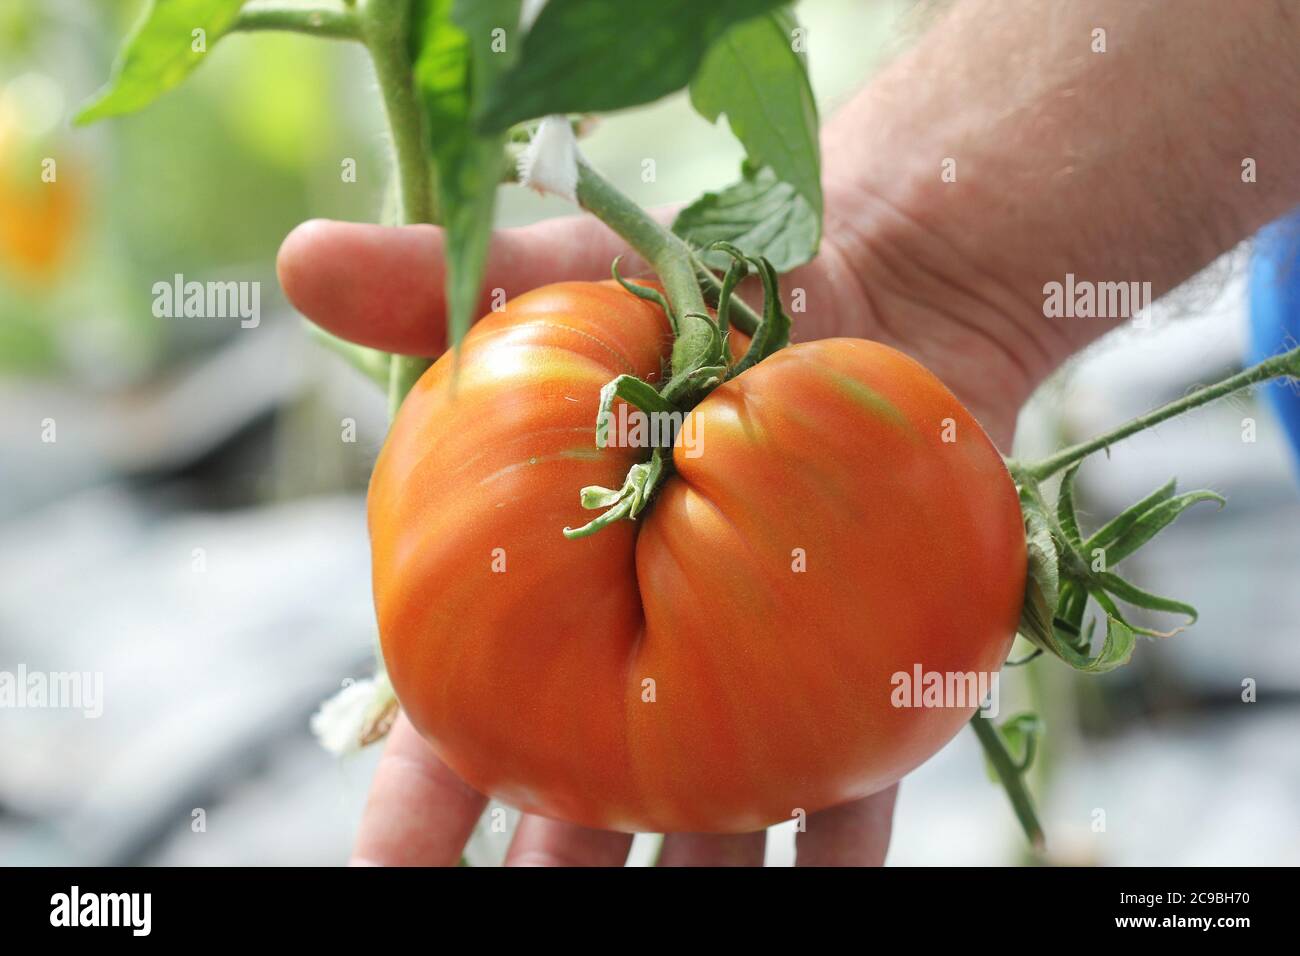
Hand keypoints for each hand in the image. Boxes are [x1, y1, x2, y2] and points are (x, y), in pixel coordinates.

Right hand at [277, 200, 1032, 864]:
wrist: (872, 285)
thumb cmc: (700, 286)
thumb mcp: (560, 281)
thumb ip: (432, 286)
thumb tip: (300, 261)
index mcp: (547, 601)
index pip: (463, 726)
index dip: (418, 810)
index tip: (387, 878)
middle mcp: (638, 662)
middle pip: (576, 808)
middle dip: (550, 883)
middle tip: (532, 934)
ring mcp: (745, 680)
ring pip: (703, 822)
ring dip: (686, 886)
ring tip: (673, 931)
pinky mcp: (855, 672)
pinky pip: (851, 786)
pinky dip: (838, 850)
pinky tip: (827, 898)